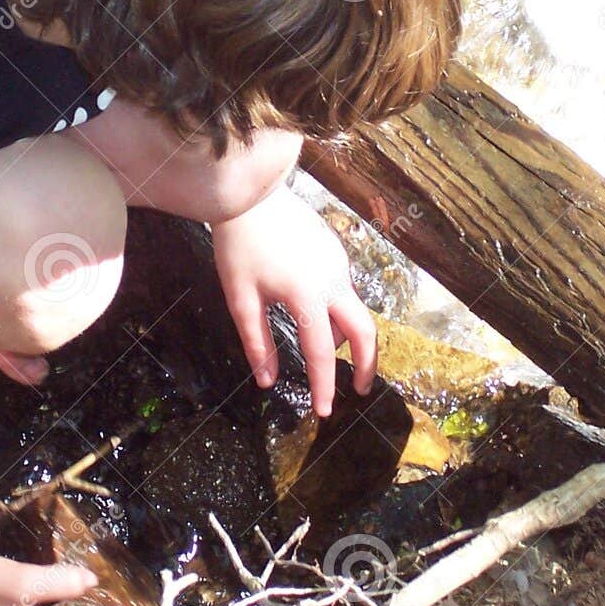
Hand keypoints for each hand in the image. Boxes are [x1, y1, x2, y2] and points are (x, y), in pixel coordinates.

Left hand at [210, 185, 376, 415]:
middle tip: (356, 390)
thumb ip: (257, 342)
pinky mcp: (335, 251)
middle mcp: (333, 280)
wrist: (251, 192)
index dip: (323, 387)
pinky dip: (336, 312)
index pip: (321, 354)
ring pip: (353, 310)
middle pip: (364, 333)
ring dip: (345, 337)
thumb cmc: (239, 244)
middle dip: (365, 366)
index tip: (324, 413)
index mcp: (307, 296)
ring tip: (324, 354)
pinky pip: (343, 290)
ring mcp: (338, 263)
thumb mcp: (240, 298)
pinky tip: (313, 313)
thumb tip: (268, 381)